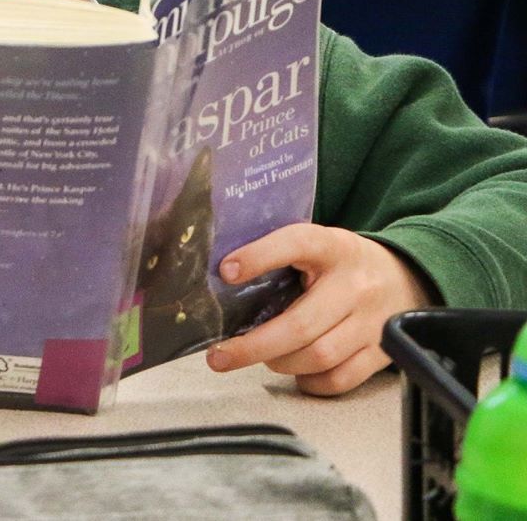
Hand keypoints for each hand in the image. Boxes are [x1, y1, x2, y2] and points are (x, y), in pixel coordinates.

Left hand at [204, 223, 428, 394]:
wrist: (406, 277)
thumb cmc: (341, 263)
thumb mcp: (317, 245)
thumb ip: (280, 254)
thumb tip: (223, 277)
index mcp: (334, 247)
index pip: (297, 243)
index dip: (260, 256)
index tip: (225, 271)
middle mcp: (356, 285)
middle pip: (300, 324)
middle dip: (253, 345)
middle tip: (219, 357)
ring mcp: (373, 322)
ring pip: (319, 356)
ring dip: (281, 363)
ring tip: (262, 357)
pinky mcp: (384, 352)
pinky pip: (342, 379)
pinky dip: (312, 382)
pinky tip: (296, 374)